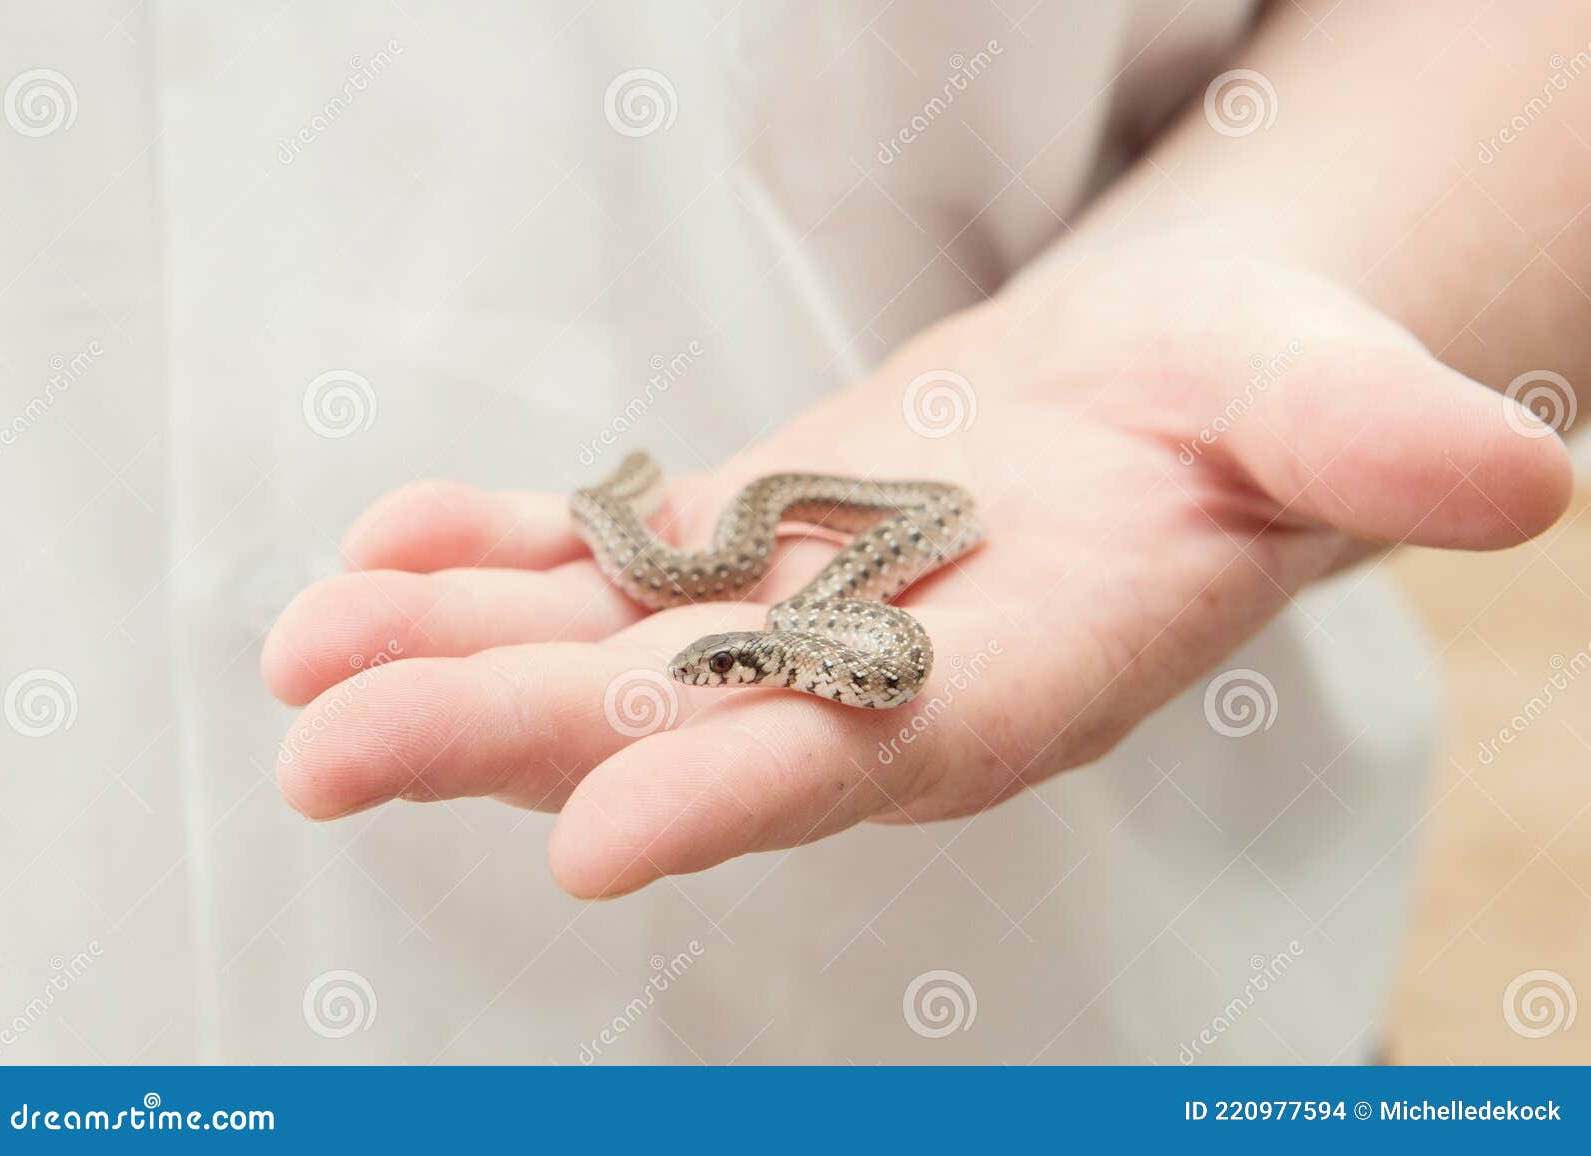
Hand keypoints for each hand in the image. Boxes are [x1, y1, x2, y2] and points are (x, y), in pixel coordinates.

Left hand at [262, 233, 1570, 897]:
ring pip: (606, 653)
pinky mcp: (742, 545)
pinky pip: (595, 561)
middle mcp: (884, 672)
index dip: (749, 795)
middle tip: (331, 752)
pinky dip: (483, 554)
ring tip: (301, 663)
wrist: (1156, 402)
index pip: (883, 753)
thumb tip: (1513, 473)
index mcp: (1027, 668)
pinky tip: (371, 555)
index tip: (599, 842)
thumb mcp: (1326, 402)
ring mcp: (791, 613)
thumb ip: (1378, 446)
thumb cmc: (1250, 407)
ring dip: (450, 657)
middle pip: (684, 722)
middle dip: (510, 740)